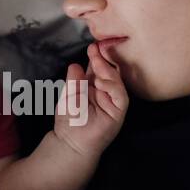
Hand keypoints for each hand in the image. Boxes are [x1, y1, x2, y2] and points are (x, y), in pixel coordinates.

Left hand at [53, 41, 127, 158]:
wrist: (69, 142)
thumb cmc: (69, 120)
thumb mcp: (69, 94)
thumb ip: (74, 80)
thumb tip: (76, 64)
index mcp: (94, 87)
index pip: (98, 69)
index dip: (97, 57)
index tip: (92, 47)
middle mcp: (106, 93)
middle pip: (110, 72)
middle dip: (104, 59)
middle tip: (96, 48)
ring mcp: (113, 103)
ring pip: (117, 82)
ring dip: (107, 70)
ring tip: (97, 62)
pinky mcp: (118, 113)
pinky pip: (120, 96)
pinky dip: (112, 86)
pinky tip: (100, 82)